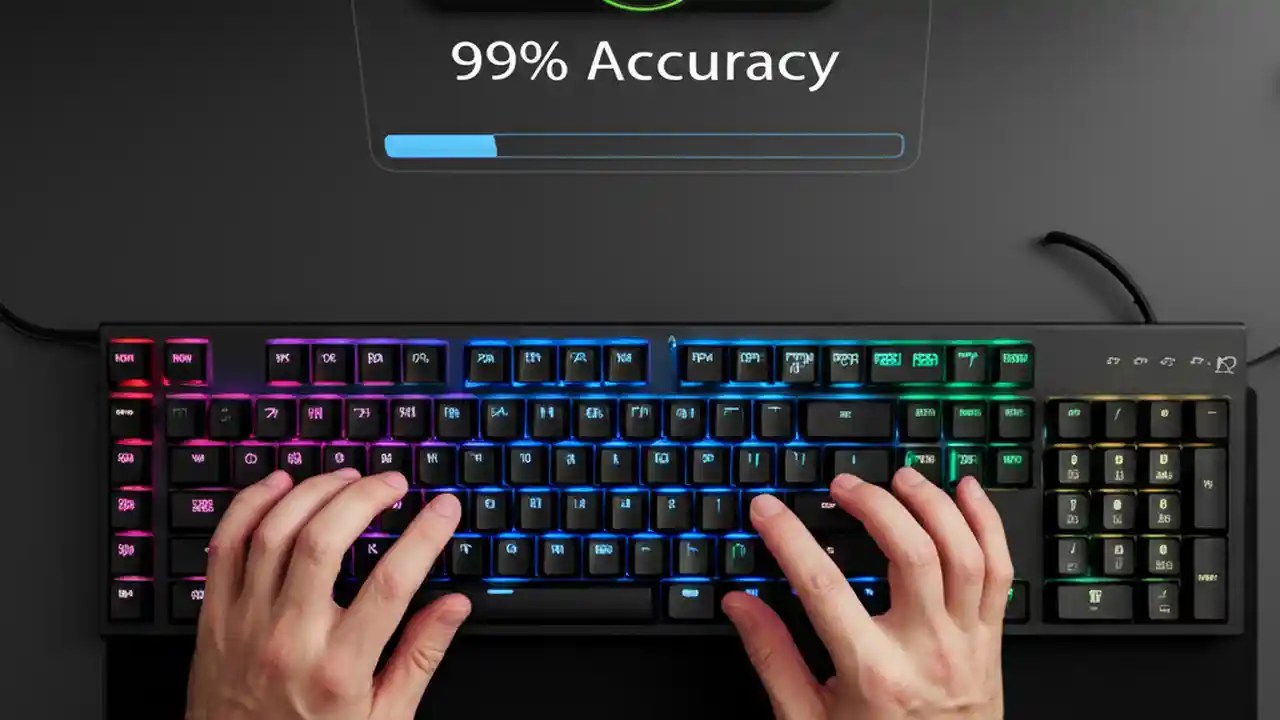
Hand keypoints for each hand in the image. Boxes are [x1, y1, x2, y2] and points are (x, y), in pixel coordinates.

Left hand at [185, 469, 469, 719]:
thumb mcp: (383, 718)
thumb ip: (420, 657)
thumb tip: (454, 606)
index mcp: (339, 668)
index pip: (390, 584)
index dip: (424, 536)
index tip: (444, 509)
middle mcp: (289, 639)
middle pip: (324, 542)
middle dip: (365, 497)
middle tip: (393, 482)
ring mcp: (246, 624)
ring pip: (274, 533)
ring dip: (314, 492)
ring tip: (347, 478)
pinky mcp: (214, 618)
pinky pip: (225, 546)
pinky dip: (251, 505)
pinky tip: (280, 486)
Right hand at [723, 470, 1012, 719]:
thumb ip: (774, 658)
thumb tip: (740, 606)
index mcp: (873, 674)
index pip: (822, 587)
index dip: (788, 538)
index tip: (767, 510)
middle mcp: (925, 651)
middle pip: (910, 553)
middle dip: (874, 505)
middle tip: (843, 485)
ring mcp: (965, 643)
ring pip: (962, 552)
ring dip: (932, 504)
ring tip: (901, 477)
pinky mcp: (990, 640)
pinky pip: (1000, 570)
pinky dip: (987, 523)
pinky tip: (966, 492)